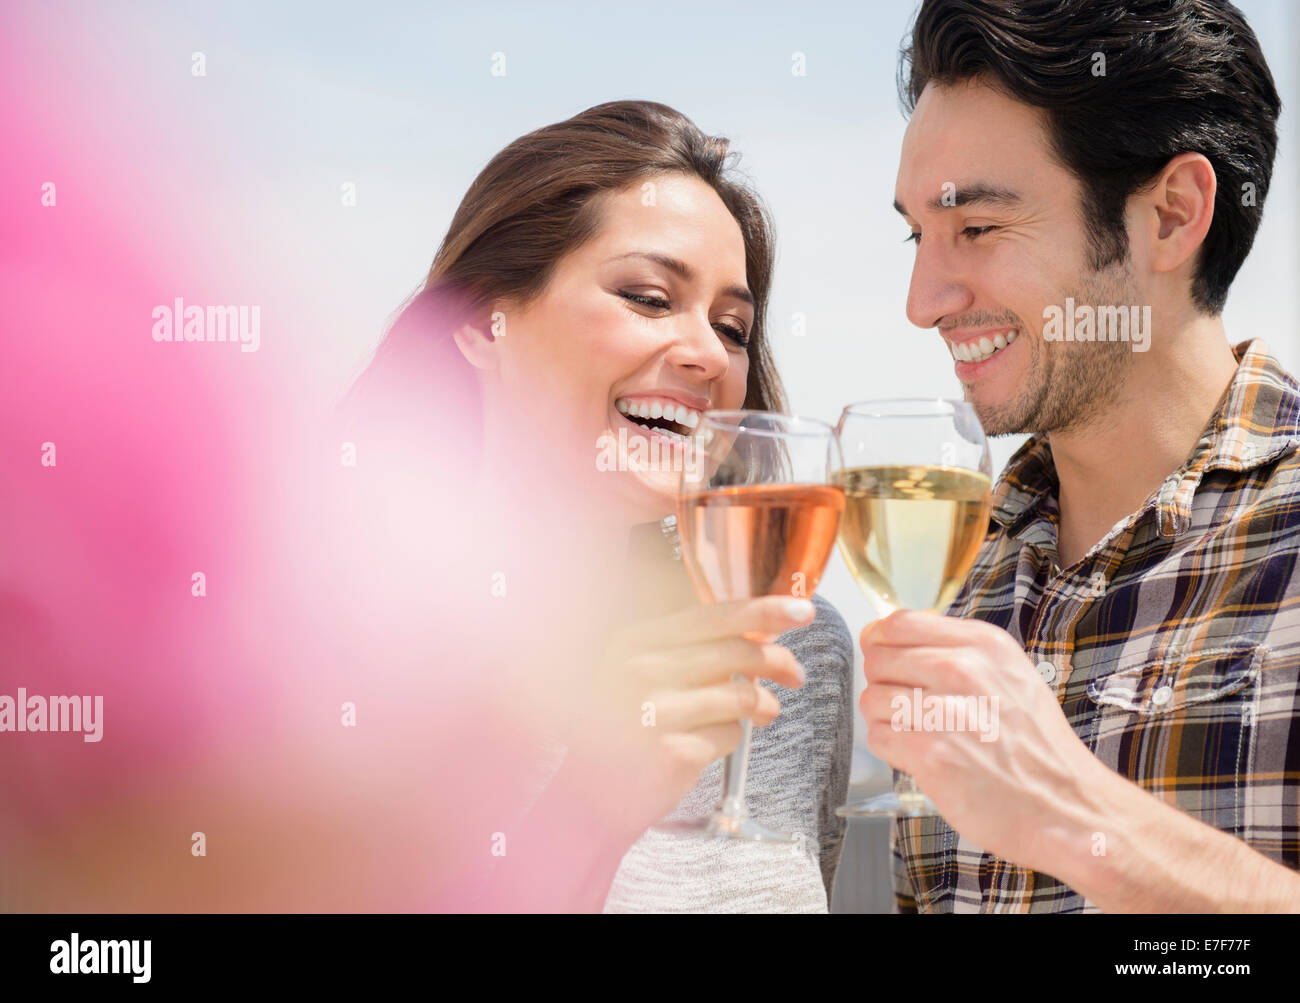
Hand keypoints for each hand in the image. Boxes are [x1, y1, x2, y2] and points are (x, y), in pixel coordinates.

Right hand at [566, 594, 814, 836]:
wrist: (589, 790)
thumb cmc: (624, 722)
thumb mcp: (644, 670)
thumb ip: (694, 649)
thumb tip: (762, 633)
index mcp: (637, 640)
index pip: (712, 616)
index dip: (762, 610)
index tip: (801, 609)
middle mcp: (641, 669)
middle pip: (735, 652)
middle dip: (778, 660)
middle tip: (795, 673)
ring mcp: (655, 711)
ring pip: (740, 695)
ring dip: (763, 704)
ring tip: (765, 710)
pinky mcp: (672, 751)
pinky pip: (730, 736)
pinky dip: (732, 738)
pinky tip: (712, 741)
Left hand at [858, 610, 1103, 872]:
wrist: (1068, 807)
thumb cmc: (1037, 747)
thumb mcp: (1011, 676)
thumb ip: (957, 652)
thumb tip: (892, 639)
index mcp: (983, 644)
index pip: (899, 623)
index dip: (880, 643)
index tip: (886, 659)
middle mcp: (963, 669)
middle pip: (878, 660)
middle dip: (884, 684)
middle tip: (910, 707)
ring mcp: (944, 710)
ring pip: (872, 699)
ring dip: (886, 719)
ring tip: (919, 734)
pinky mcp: (930, 752)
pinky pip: (878, 737)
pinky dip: (892, 749)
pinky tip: (921, 757)